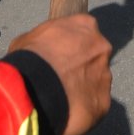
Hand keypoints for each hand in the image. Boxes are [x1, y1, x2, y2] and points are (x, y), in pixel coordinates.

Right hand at [8, 14, 111, 134]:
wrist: (35, 88)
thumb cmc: (30, 58)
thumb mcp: (28, 39)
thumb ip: (44, 41)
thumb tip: (41, 51)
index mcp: (85, 25)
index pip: (84, 32)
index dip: (71, 45)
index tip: (61, 55)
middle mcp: (101, 47)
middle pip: (95, 56)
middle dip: (82, 65)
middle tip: (63, 76)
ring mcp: (105, 74)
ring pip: (96, 81)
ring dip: (83, 87)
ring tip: (62, 96)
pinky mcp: (104, 100)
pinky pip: (94, 103)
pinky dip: (83, 106)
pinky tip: (67, 109)